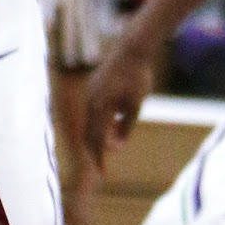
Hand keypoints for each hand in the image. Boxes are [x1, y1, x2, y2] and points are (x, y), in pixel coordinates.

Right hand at [83, 38, 154, 169]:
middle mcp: (89, 102)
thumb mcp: (135, 107)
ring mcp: (89, 94)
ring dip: (97, 137)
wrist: (131, 50)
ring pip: (89, 123)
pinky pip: (92, 111)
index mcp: (98, 109)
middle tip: (101, 168)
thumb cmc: (136, 79)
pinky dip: (98, 124)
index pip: (96, 140)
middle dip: (95, 152)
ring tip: (106, 149)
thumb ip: (125, 128)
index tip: (103, 174)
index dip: (99, 159)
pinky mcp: (93, 88)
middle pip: (88, 134)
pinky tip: (110, 126)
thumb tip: (116, 148)